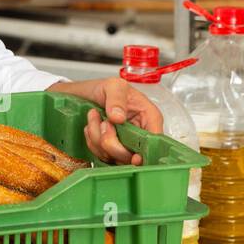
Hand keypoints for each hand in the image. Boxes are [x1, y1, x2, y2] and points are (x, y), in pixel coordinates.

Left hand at [47, 77, 162, 165]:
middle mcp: (141, 134)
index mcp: (150, 118)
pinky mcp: (112, 149)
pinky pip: (102, 155)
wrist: (88, 93)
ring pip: (114, 157)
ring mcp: (126, 144)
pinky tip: (92, 126)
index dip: (145, 153)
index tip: (134, 157)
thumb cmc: (106, 89)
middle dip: (112, 142)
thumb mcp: (114, 86)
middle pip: (132, 156)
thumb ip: (117, 99)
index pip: (155, 143)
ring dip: (98, 138)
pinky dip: (92, 142)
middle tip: (104, 122)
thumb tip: (118, 117)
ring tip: (95, 117)